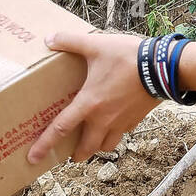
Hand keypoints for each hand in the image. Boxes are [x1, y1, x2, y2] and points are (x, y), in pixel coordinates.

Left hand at [26, 31, 158, 164]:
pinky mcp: (136, 119)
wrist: (162, 68)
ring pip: (107, 145)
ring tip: (93, 143)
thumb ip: (70, 41)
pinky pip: (122, 133)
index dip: (45, 145)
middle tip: (72, 156)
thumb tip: (49, 37)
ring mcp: (121, 121)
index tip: (33, 158)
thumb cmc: (128, 57)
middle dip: (77, 155)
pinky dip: (115, 134)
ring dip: (97, 147)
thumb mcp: (96, 45)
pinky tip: (115, 125)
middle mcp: (103, 118)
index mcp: (89, 103)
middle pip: (87, 147)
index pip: (61, 128)